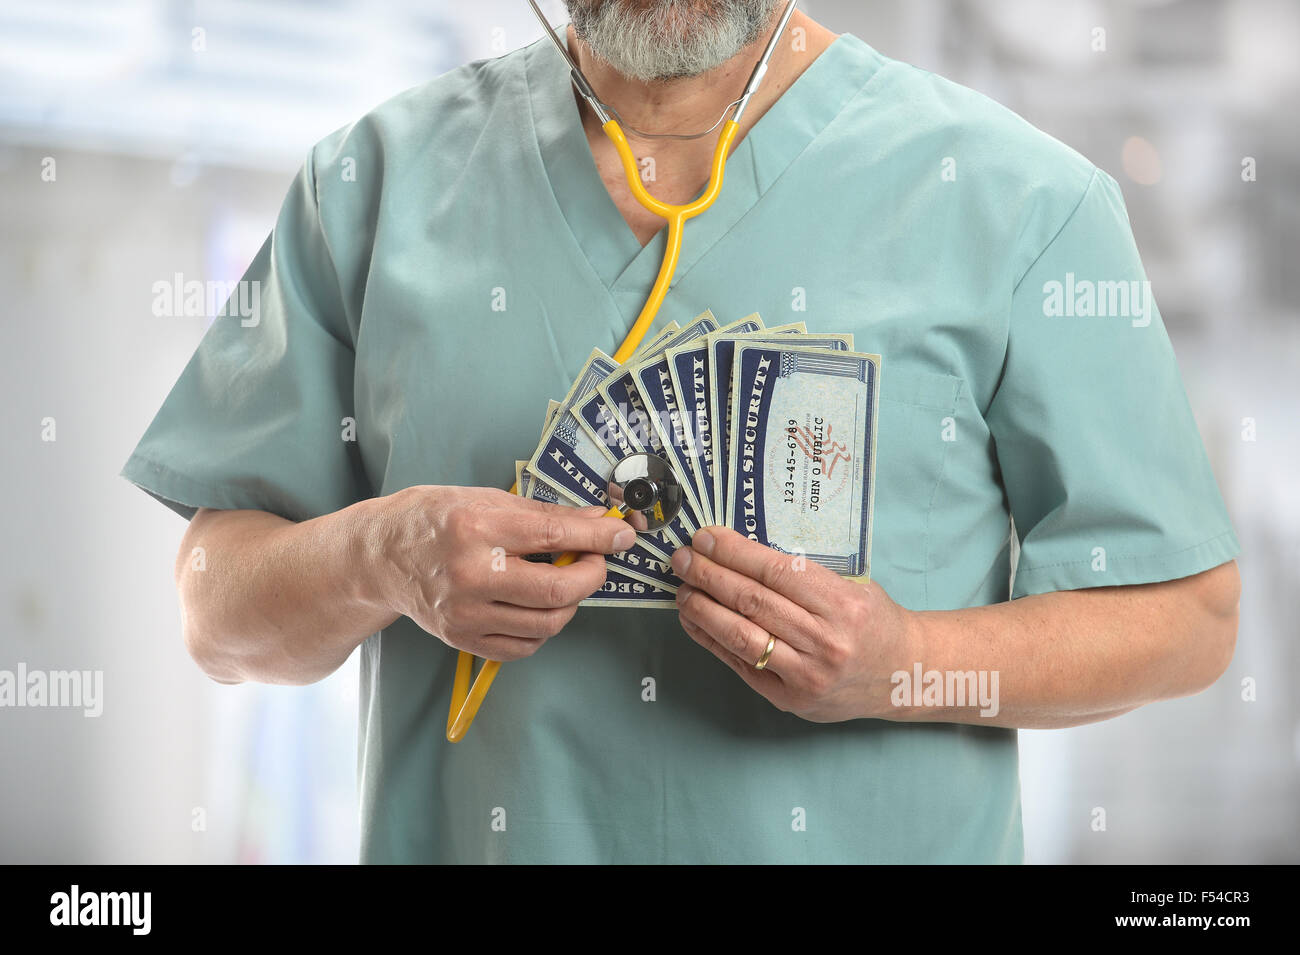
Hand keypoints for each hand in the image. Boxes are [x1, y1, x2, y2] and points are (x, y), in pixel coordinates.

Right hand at [375, 485, 634, 660]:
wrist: (380, 557)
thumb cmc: (432, 520)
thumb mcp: (485, 499)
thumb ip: (543, 514)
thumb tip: (596, 522)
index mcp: (476, 527)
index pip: (554, 537)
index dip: (598, 539)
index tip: (621, 536)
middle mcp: (470, 574)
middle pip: (557, 590)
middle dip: (592, 576)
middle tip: (595, 562)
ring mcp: (465, 613)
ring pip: (547, 623)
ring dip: (570, 603)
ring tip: (564, 582)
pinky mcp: (462, 639)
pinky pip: (523, 647)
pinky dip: (543, 629)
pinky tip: (538, 607)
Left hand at [672, 526, 916, 722]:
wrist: (904, 674)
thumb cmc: (873, 621)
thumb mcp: (851, 586)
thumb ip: (803, 575)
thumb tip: (738, 553)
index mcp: (844, 605)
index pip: (777, 571)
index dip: (735, 553)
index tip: (706, 538)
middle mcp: (826, 641)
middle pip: (753, 602)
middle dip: (710, 576)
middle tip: (683, 559)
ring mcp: (807, 675)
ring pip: (742, 636)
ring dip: (703, 610)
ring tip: (682, 590)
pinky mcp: (791, 699)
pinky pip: (742, 665)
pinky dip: (712, 641)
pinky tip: (694, 621)